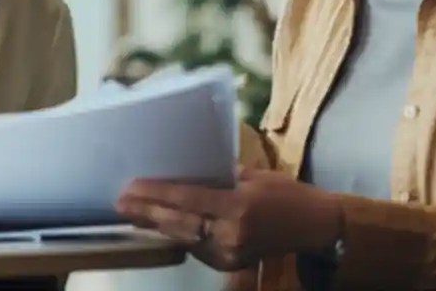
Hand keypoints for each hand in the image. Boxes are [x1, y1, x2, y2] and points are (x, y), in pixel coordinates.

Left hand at [116, 167, 343, 270]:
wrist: (316, 228)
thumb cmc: (285, 194)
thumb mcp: (253, 175)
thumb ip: (220, 177)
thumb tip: (186, 171)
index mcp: (238, 205)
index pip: (188, 199)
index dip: (156, 194)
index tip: (131, 187)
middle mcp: (232, 233)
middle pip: (179, 223)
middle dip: (146, 213)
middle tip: (119, 202)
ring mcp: (231, 252)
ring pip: (183, 238)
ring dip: (156, 226)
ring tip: (131, 213)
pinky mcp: (230, 263)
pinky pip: (196, 248)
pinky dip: (176, 235)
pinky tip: (158, 226)